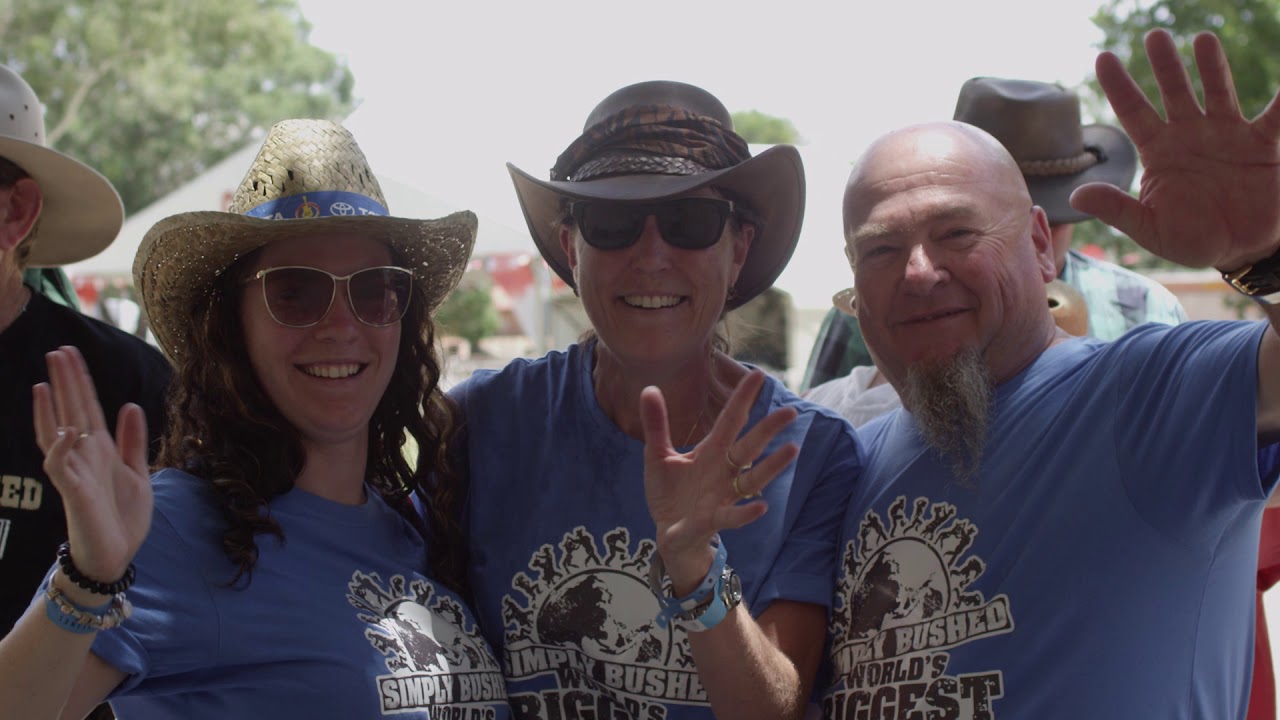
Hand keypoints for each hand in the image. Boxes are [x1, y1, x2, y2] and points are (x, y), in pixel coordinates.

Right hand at [33, 346, 151, 597]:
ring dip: (52, 407)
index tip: (71, 353)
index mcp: (100, 449)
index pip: (88, 407)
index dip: (80, 381)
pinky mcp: (74, 492)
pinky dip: (62, 448)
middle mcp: (84, 456)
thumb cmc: (122, 517)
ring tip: (45, 380)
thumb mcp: (137, 472)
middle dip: (65, 383)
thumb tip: (129, 405)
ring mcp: (76, 472)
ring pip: (57, 432)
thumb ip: (133, 440)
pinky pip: (61, 467)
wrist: (116, 556)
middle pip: (71, 411)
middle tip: (57, 351)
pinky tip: (66, 429)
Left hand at [640, 369, 798, 593]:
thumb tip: (648, 389)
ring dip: (772, 466)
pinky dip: (746, 513)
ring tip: (792, 450)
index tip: (759, 374)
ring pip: (752, 479)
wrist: (668, 533)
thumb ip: (657, 425)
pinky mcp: (713, 520)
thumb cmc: (670, 493)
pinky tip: (761, 506)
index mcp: (711, 452)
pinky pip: (733, 516)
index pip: (731, 420)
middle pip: (750, 447)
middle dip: (769, 430)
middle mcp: (723, 471)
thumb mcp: (658, 456)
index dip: (743, 398)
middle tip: (791, 411)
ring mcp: (722, 496)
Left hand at [1072, 29, 1279, 269]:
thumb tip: (1076, 195)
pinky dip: (1279, 101)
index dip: (1119, 86)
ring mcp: (1226, 135)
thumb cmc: (1191, 239)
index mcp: (1159, 153)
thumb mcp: (1150, 229)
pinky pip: (1273, 117)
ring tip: (1202, 39)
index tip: (1103, 57)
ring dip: (1211, 67)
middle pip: (1174, 92)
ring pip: (1216, 92)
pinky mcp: (1260, 144)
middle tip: (1154, 35)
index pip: (1133, 112)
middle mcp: (1190, 136)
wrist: (1239, 250)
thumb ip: (1117, 210)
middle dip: (1165, 65)